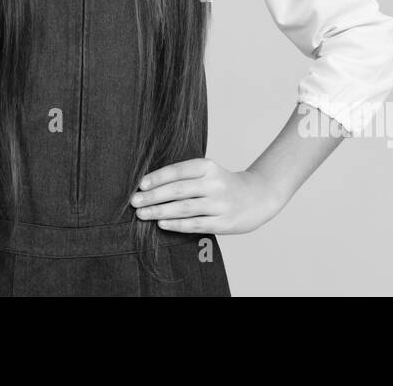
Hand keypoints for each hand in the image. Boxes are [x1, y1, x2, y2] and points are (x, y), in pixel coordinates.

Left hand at [129, 158, 285, 234]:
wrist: (258, 197)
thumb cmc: (223, 184)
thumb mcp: (208, 172)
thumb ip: (184, 176)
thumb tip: (149, 186)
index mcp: (208, 166)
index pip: (178, 171)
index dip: (158, 177)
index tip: (140, 185)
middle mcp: (215, 184)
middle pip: (178, 190)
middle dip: (153, 196)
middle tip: (134, 202)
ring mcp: (220, 204)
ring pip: (184, 208)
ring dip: (160, 212)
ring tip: (142, 214)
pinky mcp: (224, 222)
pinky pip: (196, 224)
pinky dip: (177, 224)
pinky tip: (162, 224)